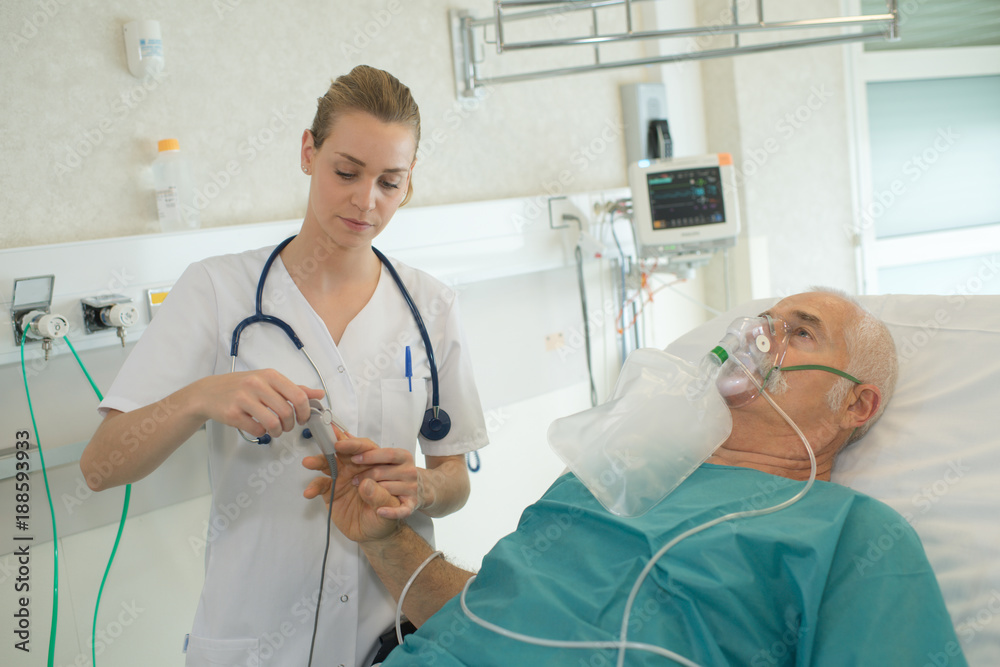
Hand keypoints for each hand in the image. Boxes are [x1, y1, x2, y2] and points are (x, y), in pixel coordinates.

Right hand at [192, 369, 324, 439]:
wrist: (208, 392)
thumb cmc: (242, 386)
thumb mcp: (269, 382)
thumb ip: (294, 388)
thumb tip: (319, 394)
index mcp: (270, 375)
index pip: (298, 396)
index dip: (305, 412)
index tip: (302, 418)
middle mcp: (257, 384)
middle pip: (287, 412)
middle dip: (290, 424)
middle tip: (286, 426)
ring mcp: (243, 398)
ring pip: (273, 422)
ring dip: (278, 431)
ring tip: (275, 429)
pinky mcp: (233, 413)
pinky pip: (257, 429)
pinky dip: (261, 432)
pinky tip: (258, 427)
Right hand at [303, 426, 401, 542]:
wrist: (372, 534)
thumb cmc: (385, 517)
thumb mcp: (390, 508)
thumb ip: (380, 496)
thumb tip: (366, 484)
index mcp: (375, 466)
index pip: (368, 449)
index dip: (357, 446)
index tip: (345, 447)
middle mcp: (357, 468)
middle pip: (345, 451)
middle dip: (334, 445)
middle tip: (325, 443)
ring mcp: (342, 477)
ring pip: (329, 464)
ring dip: (318, 461)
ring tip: (308, 462)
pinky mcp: (331, 491)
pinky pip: (321, 485)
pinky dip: (314, 487)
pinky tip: (309, 492)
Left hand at [347, 446, 426, 519]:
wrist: (419, 491)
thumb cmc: (395, 473)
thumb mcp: (384, 459)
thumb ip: (364, 448)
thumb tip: (344, 434)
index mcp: (402, 456)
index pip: (385, 453)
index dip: (368, 455)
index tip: (352, 457)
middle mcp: (408, 470)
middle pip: (381, 471)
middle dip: (364, 475)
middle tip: (353, 479)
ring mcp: (411, 488)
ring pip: (386, 488)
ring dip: (370, 491)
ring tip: (361, 491)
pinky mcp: (411, 504)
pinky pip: (401, 509)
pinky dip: (391, 511)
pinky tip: (380, 511)